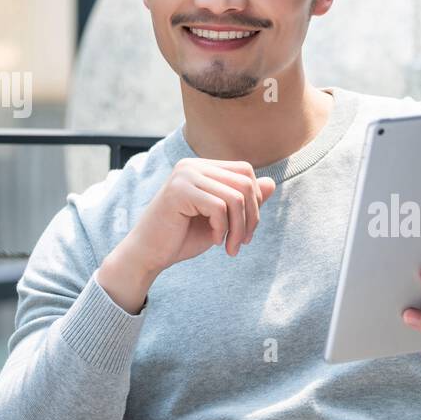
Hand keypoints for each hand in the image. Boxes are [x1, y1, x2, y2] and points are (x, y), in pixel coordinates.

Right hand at [130, 157, 276, 271]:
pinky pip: (219, 208)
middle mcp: (193, 165)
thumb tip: (272, 182)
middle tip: (243, 242)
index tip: (246, 230)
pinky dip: (223, 229)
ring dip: (239, 228)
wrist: (148, 254)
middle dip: (251, 217)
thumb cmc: (182, 237)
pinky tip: (213, 241)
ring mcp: (185, 175)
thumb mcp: (221, 219)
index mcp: (202, 167)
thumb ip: (243, 201)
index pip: (245, 172)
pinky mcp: (179, 191)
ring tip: (231, 247)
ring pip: (236, 197)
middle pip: (245, 183)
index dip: (255, 201)